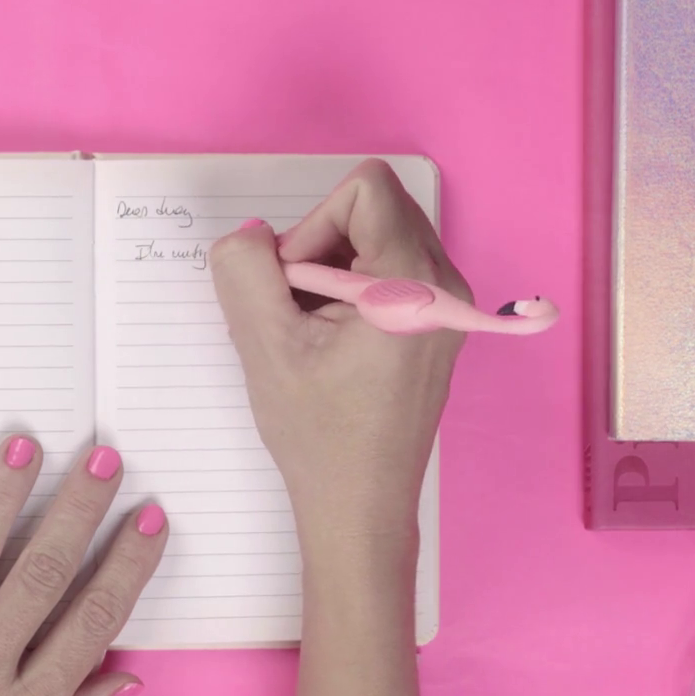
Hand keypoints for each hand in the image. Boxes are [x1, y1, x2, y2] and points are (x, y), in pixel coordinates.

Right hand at [209, 159, 468, 575]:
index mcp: (416, 284)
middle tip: (301, 310)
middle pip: (376, 207)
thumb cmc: (319, 436)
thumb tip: (253, 237)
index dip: (312, 226)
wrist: (360, 508)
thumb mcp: (263, 346)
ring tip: (315, 330)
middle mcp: (447, 285)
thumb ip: (245, 270)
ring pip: (381, 235)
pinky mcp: (438, 324)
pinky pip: (392, 269)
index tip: (295, 289)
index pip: (366, 188)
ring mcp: (449, 305)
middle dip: (323, 244)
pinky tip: (332, 341)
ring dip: (333, 267)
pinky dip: (353, 287)